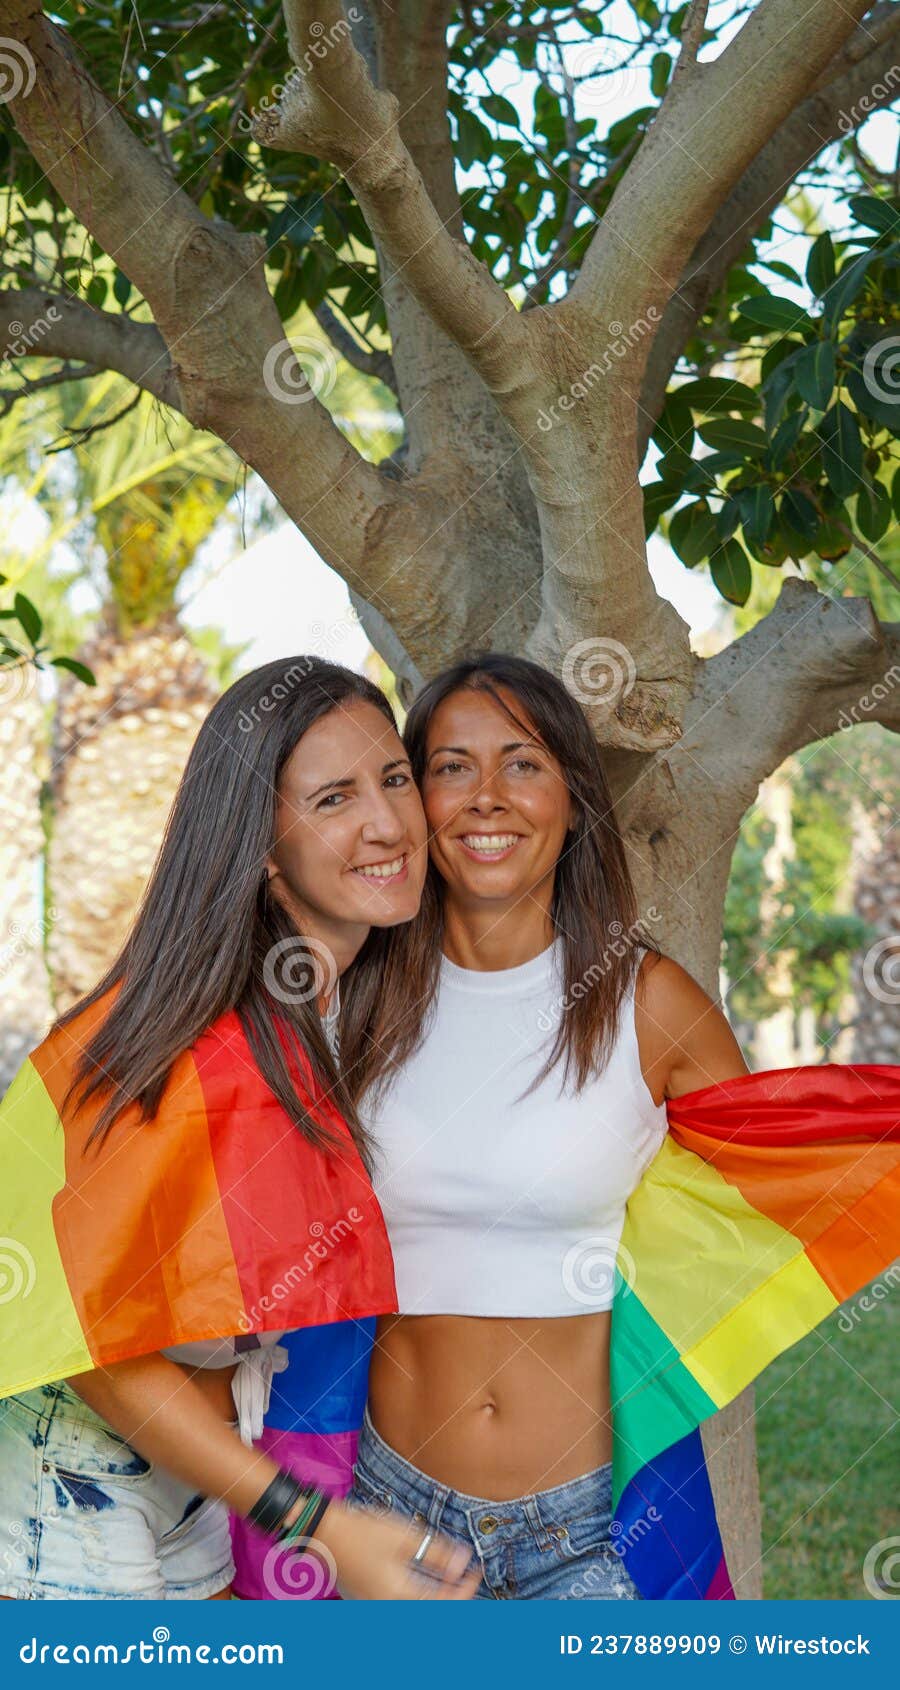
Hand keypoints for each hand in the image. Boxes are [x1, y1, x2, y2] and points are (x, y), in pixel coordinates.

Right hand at [313, 1498, 480, 1599]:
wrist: (325, 1534)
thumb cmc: (362, 1531)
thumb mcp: (405, 1536)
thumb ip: (437, 1553)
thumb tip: (463, 1562)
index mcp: (400, 1595)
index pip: (444, 1604)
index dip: (465, 1590)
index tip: (476, 1572)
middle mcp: (389, 1608)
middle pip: (431, 1613)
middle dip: (453, 1600)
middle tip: (466, 1581)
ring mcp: (377, 1607)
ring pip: (417, 1611)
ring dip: (436, 1600)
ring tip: (449, 1581)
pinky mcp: (370, 1602)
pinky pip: (401, 1606)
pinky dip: (419, 1599)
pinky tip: (425, 1582)